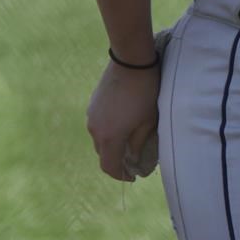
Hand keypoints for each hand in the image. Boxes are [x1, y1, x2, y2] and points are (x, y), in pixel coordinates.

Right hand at [87, 59, 159, 181]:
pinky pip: (99, 125)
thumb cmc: (145, 93)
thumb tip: (135, 157)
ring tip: (129, 142)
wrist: (130, 63)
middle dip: (117, 160)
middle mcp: (95, 130)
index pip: (109, 166)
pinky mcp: (92, 105)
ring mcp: (91, 116)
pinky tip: (123, 124)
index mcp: (109, 138)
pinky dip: (109, 131)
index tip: (133, 176)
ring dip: (112, 144)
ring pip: (100, 139)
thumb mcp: (148, 121)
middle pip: (103, 154)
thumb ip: (139, 143)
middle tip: (134, 161)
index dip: (121, 175)